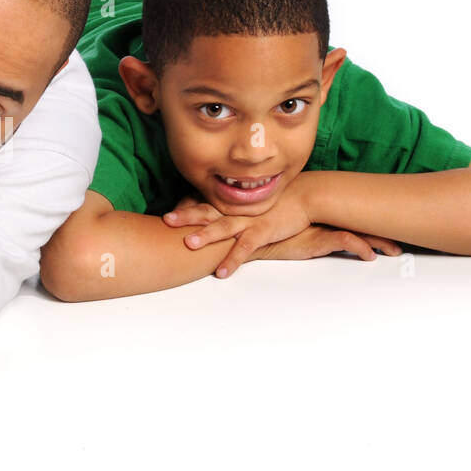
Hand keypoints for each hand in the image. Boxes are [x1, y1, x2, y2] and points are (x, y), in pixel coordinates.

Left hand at [171, 186, 314, 277]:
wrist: (305, 197)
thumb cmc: (275, 201)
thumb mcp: (249, 202)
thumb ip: (231, 207)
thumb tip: (213, 212)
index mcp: (230, 203)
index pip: (203, 202)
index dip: (185, 206)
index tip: (168, 212)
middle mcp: (235, 211)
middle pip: (206, 211)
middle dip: (185, 216)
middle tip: (166, 220)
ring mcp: (248, 221)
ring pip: (222, 227)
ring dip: (206, 235)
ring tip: (188, 243)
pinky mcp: (262, 232)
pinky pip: (244, 248)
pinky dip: (233, 260)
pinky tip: (222, 273)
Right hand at [254, 225, 402, 263]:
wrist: (257, 234)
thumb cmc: (276, 234)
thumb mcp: (302, 233)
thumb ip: (317, 232)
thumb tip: (331, 238)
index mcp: (328, 216)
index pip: (358, 216)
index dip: (377, 223)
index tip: (396, 228)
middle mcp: (330, 220)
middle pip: (365, 222)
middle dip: (387, 231)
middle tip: (404, 241)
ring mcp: (325, 228)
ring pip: (362, 231)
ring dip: (381, 241)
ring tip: (396, 251)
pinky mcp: (319, 238)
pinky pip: (346, 241)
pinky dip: (361, 248)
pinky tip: (370, 256)